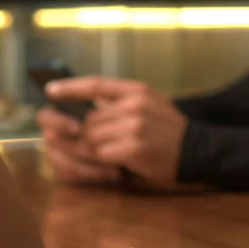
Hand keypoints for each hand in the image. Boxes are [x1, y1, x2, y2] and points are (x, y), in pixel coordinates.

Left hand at [39, 77, 186, 188]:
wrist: (198, 150)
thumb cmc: (169, 129)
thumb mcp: (150, 103)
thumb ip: (121, 101)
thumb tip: (87, 104)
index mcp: (136, 90)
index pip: (95, 84)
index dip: (70, 88)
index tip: (50, 91)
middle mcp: (134, 105)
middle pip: (90, 119)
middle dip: (88, 134)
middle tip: (97, 145)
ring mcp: (134, 126)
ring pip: (92, 137)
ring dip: (95, 149)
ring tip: (110, 154)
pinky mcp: (133, 147)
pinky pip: (101, 153)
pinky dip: (104, 160)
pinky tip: (117, 163)